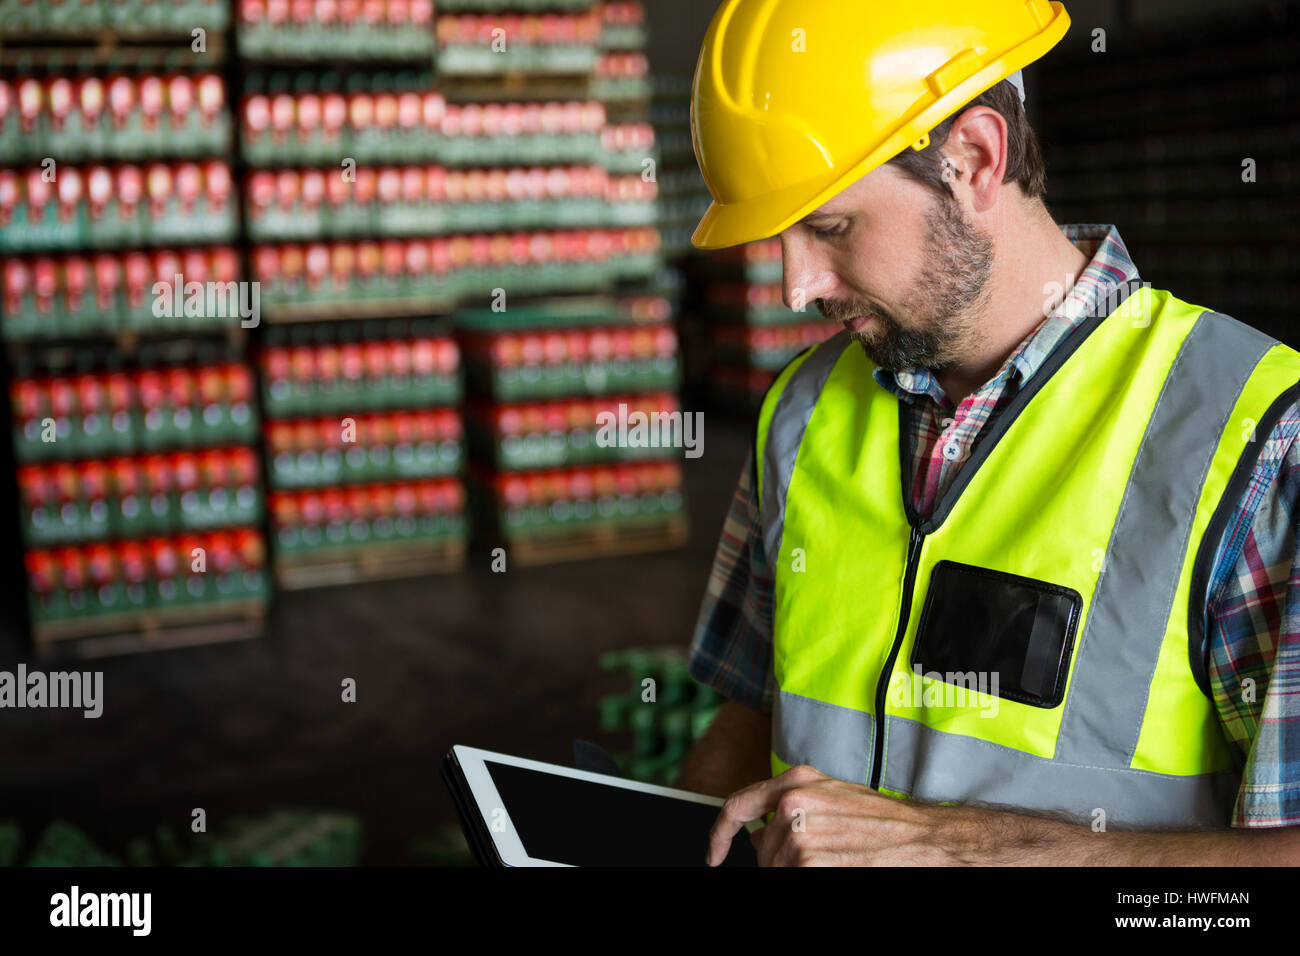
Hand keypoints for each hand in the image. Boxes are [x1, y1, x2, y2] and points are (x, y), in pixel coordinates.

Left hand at [706, 764, 971, 865]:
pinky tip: (836, 868)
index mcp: (796, 782)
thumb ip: (790, 809)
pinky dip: (806, 877)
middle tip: (818, 859)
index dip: (719, 834)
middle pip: (761, 850)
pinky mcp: (808, 862)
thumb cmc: (882, 821)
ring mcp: (798, 833)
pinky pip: (791, 877)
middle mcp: (791, 802)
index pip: (737, 806)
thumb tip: (753, 835)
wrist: (921, 838)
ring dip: (796, 872)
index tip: (714, 854)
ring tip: (835, 861)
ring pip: (775, 869)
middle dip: (779, 862)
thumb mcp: (831, 799)